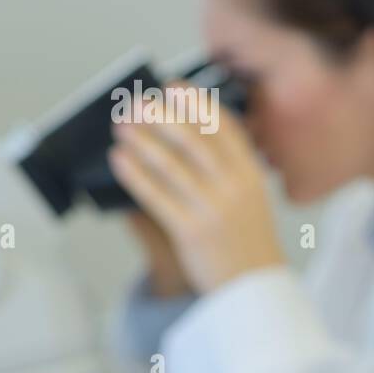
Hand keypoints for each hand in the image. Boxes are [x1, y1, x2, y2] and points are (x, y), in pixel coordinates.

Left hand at [107, 81, 284, 293]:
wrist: (254, 287)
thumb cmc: (247, 239)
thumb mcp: (251, 197)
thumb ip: (229, 168)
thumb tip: (187, 132)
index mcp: (252, 175)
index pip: (224, 128)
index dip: (197, 102)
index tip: (173, 86)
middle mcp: (235, 188)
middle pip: (194, 140)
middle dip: (163, 116)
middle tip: (139, 103)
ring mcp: (213, 209)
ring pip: (172, 165)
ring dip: (143, 140)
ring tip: (123, 126)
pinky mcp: (191, 231)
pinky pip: (156, 196)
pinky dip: (136, 174)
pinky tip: (119, 159)